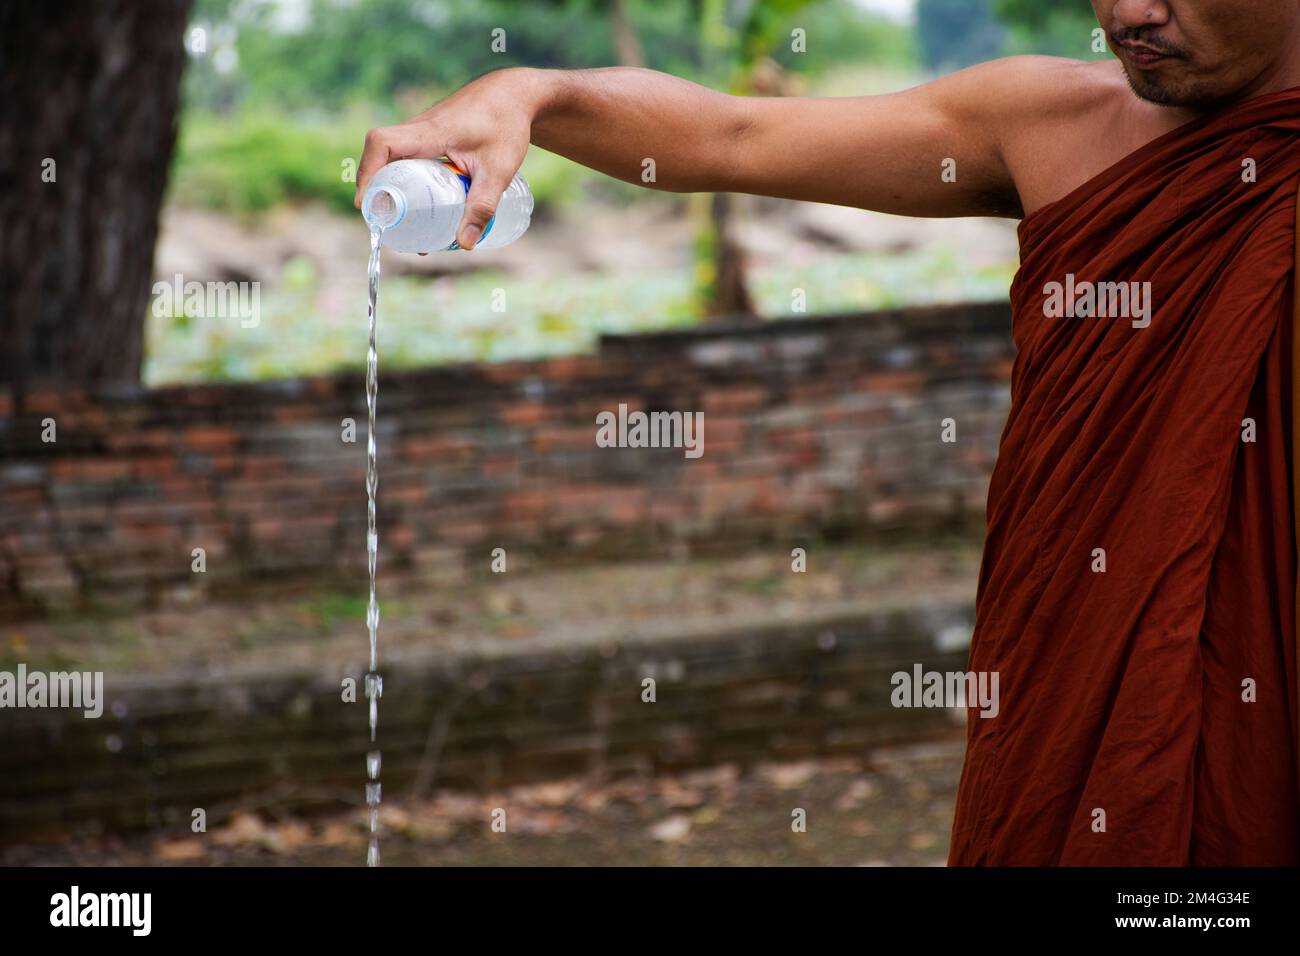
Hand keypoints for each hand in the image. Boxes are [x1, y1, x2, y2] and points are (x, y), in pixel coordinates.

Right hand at [355, 68, 538, 249]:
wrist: (514, 95)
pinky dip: (405, 178)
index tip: (365, 203)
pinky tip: (418, 202)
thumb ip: (483, 207)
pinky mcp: (429, 136)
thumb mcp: (498, 171)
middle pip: (380, 155)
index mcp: (429, 132)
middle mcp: (419, 128)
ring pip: (392, 157)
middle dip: (375, 188)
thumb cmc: (506, 126)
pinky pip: (406, 156)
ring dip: (390, 184)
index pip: (382, 144)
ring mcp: (422, 131)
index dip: (367, 172)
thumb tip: (465, 245)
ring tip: (401, 220)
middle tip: (384, 222)